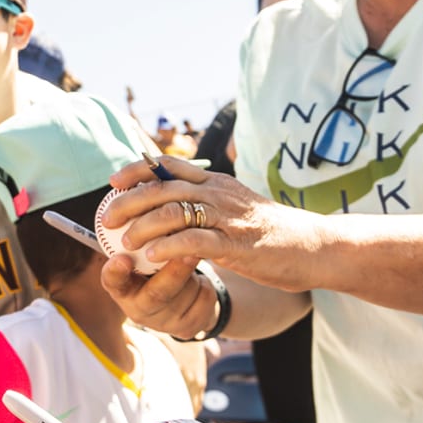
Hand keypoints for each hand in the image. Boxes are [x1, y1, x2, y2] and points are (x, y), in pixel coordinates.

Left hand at [101, 157, 323, 292]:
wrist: (315, 246)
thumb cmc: (270, 231)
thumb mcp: (235, 205)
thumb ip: (206, 200)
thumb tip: (172, 199)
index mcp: (215, 182)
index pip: (167, 166)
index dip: (136, 171)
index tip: (113, 182)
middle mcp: (218, 194)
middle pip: (162, 187)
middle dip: (129, 201)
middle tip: (107, 217)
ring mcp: (227, 218)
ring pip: (174, 211)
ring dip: (143, 226)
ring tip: (125, 242)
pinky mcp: (237, 245)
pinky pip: (196, 241)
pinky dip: (169, 246)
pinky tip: (153, 256)